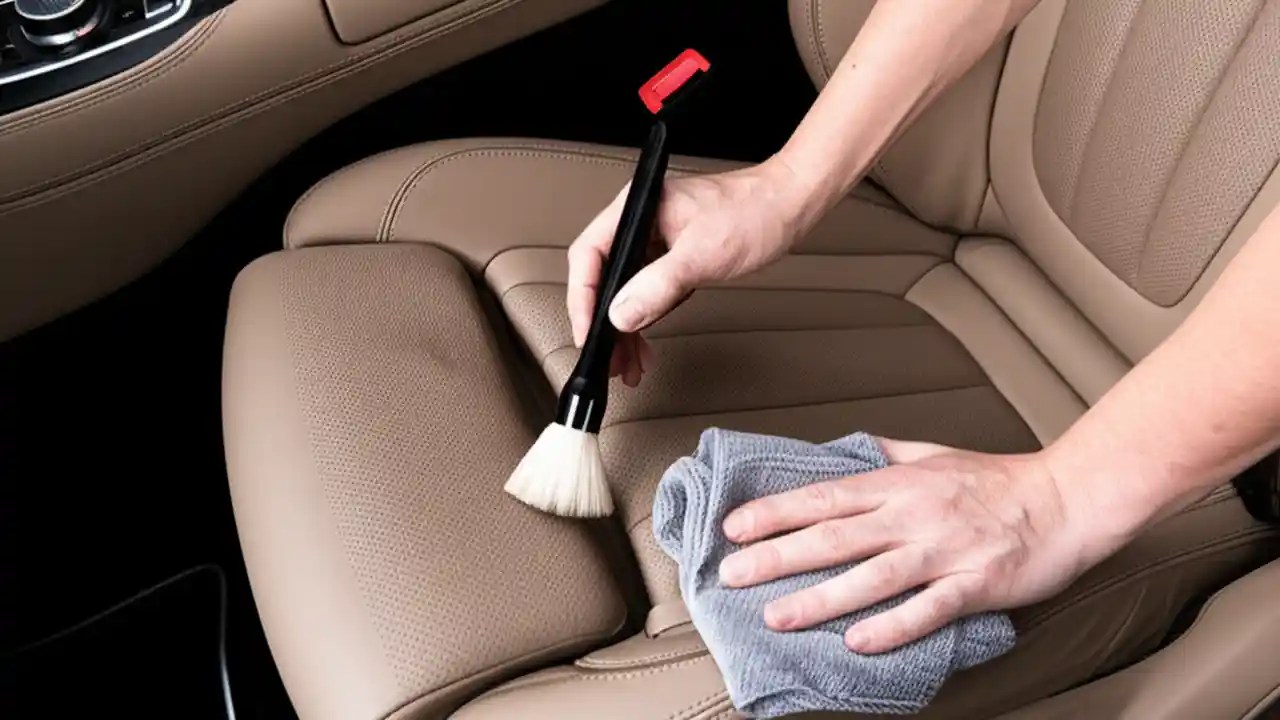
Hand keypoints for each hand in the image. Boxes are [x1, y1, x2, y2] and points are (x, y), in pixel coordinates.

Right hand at [566, 157, 816, 386]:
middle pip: (603, 277)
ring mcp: (656, 238)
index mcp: (637, 208)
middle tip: (610, 360)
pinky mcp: (672, 255)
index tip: (589, 333)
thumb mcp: (702, 255)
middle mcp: (641, 221)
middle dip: (604, 323)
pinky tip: (645, 342)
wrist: (790, 205)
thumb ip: (658, 286)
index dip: (583, 298)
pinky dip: (645, 318)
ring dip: (625, 328)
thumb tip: (622, 314)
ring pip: (624, 289)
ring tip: (628, 363)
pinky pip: (647, 291)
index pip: (589, 255)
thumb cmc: (754, 211)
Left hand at [717, 439, 1113, 653]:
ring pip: (872, 576)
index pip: (823, 496)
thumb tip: (836, 453)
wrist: (1068, 498)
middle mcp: (913, 514)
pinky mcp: (977, 584)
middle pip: (835, 536)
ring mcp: (944, 550)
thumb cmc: (996, 479)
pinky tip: (858, 643)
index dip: (775, 511)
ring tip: (776, 616)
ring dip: (821, 598)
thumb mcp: (931, 454)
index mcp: (898, 482)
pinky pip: (929, 609)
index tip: (733, 527)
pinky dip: (893, 626)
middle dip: (778, 556)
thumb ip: (882, 455)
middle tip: (732, 575)